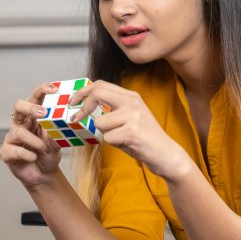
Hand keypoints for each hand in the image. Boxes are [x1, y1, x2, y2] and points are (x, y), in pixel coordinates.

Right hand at [0, 82, 63, 189]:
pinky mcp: (7, 152)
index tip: (53, 88)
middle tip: (43, 113)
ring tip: (44, 148)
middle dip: (30, 107)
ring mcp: (12, 138)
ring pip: (18, 131)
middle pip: (18, 106)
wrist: (44, 175)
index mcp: (33, 117)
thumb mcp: (58, 140)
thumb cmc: (49, 154)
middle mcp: (21, 124)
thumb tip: (66, 119)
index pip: (35, 98)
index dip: (42, 90)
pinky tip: (34, 157)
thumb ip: (58, 129)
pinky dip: (26, 153)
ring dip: (34, 140)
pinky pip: (14, 149)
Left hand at [71, 81, 190, 179]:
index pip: (100, 85)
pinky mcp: (132, 131)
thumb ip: (111, 110)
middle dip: (83, 107)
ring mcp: (133, 115)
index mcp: (131, 96)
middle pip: (97, 93)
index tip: (73, 102)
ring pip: (100, 122)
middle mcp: (132, 102)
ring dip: (105, 134)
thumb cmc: (144, 139)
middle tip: (75, 117)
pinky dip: (114, 145)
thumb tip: (84, 107)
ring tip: (120, 138)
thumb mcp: (128, 118)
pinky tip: (128, 145)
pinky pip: (108, 138)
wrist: (167, 154)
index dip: (83, 92)